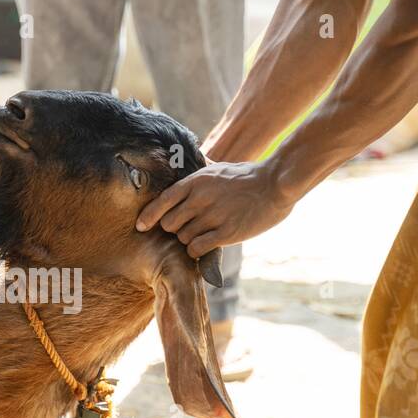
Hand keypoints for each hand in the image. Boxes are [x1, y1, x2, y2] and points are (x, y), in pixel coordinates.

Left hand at [135, 161, 295, 256]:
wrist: (275, 184)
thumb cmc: (248, 177)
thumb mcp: (218, 169)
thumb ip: (199, 175)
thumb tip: (186, 166)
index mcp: (196, 182)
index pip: (162, 201)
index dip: (148, 216)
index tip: (141, 226)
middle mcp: (200, 199)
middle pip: (169, 224)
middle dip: (174, 229)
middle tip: (186, 228)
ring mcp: (212, 216)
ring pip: (183, 238)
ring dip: (189, 240)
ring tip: (203, 234)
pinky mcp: (226, 233)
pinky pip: (197, 249)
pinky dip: (197, 251)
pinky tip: (206, 245)